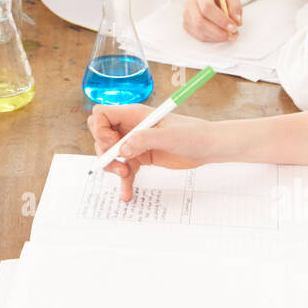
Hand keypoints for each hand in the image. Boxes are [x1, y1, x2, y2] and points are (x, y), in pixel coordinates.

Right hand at [87, 104, 228, 201]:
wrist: (208, 147)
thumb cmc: (193, 134)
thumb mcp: (169, 136)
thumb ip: (144, 139)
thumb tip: (122, 149)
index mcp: (135, 114)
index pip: (102, 114)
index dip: (99, 128)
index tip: (111, 143)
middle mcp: (132, 127)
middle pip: (101, 135)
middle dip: (103, 150)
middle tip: (119, 160)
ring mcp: (135, 143)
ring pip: (110, 154)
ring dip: (112, 167)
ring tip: (125, 175)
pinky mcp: (142, 157)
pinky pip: (125, 169)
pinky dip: (124, 182)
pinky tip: (127, 194)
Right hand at [182, 0, 242, 42]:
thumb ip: (236, 6)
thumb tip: (237, 22)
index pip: (207, 7)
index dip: (221, 19)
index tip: (233, 26)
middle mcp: (191, 2)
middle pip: (200, 21)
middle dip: (218, 32)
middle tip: (233, 35)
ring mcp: (187, 13)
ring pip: (199, 30)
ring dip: (216, 37)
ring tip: (230, 36)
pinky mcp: (187, 23)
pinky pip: (198, 35)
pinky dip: (211, 38)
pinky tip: (220, 35)